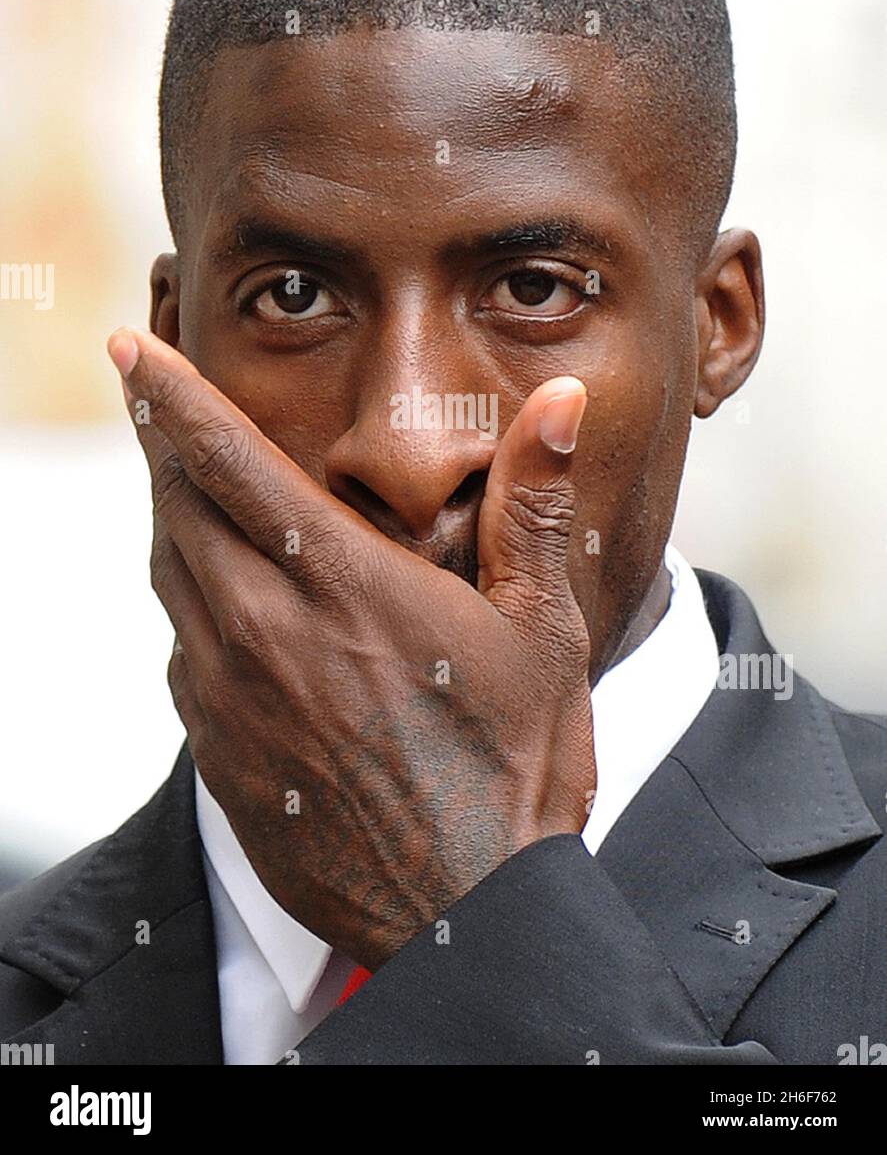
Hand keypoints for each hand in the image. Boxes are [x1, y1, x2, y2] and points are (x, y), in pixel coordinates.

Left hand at [108, 328, 596, 968]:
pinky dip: (192, 605)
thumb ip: (532, 503)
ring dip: (175, 522)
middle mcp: (265, 633)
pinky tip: (234, 610)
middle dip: (168, 447)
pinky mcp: (217, 750)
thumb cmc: (511, 766)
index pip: (227, 462)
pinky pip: (180, 650)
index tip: (129, 343)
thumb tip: (562, 402)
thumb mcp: (542, 628)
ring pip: (170, 576)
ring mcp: (229, 697)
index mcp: (341, 586)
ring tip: (198, 494)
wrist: (465, 913)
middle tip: (169, 408)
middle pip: (175, 509)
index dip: (171, 394)